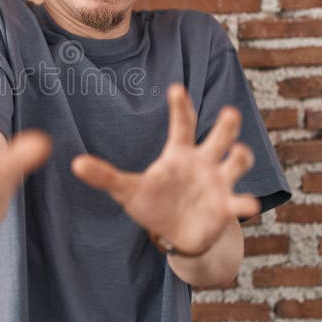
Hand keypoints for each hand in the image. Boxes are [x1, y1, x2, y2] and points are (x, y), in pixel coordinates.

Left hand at [71, 83, 259, 255]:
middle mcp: (203, 162)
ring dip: (240, 156)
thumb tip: (75, 164)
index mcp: (179, 153)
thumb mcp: (126, 190)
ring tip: (238, 153)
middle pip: (219, 136)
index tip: (177, 88)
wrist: (176, 233)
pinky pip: (239, 202)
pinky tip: (246, 204)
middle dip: (227, 124)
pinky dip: (245, 203)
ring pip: (236, 162)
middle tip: (229, 112)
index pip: (182, 125)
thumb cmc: (152, 203)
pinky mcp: (226, 207)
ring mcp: (218, 183)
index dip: (180, 107)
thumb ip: (105, 176)